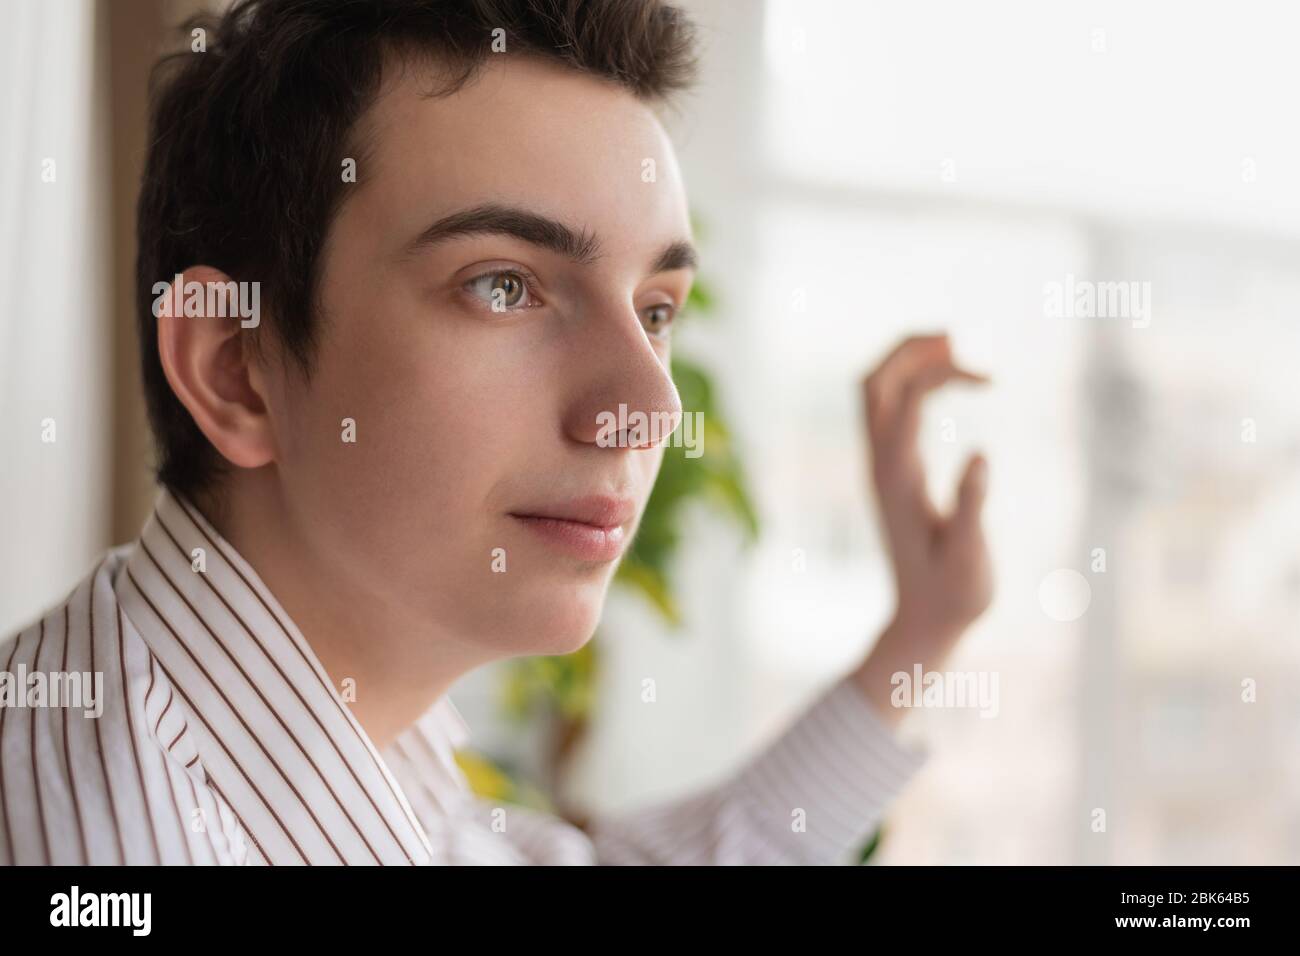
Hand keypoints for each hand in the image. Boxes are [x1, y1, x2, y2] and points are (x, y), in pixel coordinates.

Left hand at [850, 333, 992, 725]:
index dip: (943, 374)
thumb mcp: (972, 555)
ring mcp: (880, 466)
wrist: (923, 622)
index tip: (990, 377)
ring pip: (875, 392)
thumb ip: (972, 506)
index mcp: (898, 478)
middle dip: (909, 349)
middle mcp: (880, 464)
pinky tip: (951, 382)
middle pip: (873, 382)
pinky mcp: (890, 471)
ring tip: (956, 346)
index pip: (906, 401)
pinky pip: (888, 409)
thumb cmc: (953, 595)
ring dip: (906, 361)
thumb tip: (980, 453)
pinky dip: (912, 382)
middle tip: (960, 337)